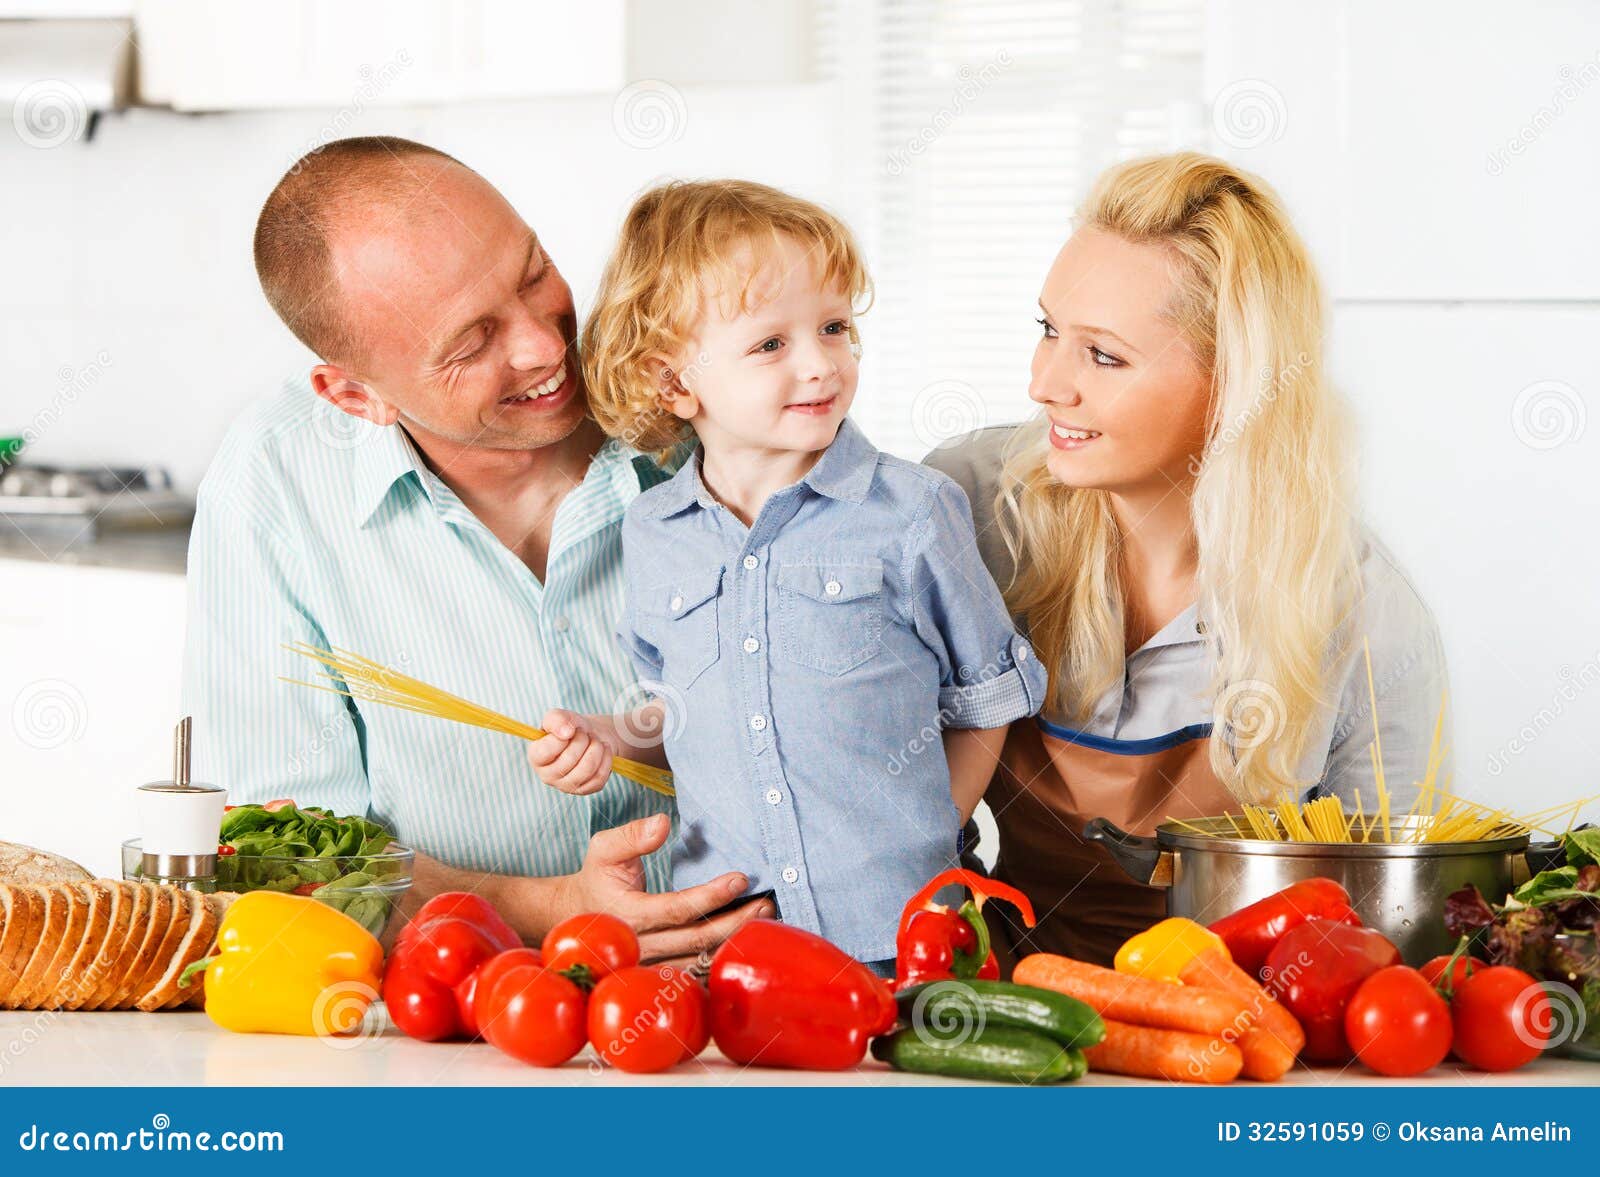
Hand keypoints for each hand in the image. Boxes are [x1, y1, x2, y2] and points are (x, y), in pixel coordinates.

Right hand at [527, 709, 613, 794]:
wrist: (591, 736)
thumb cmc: (570, 728)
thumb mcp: (560, 717)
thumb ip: (556, 719)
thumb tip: (566, 732)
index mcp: (536, 757)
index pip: (545, 751)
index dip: (563, 736)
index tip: (570, 729)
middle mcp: (547, 776)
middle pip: (570, 759)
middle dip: (583, 739)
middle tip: (585, 733)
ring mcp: (566, 786)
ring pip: (587, 769)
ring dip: (597, 748)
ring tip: (596, 741)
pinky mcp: (585, 790)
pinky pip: (599, 777)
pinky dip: (606, 759)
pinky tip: (604, 749)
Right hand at [559, 814, 775, 968]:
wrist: (576, 917)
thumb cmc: (597, 879)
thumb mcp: (604, 850)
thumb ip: (632, 836)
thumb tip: (662, 823)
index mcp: (628, 915)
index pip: (676, 909)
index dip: (710, 896)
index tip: (740, 879)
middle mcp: (641, 947)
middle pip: (698, 940)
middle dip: (736, 921)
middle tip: (766, 903)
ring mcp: (651, 965)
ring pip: (701, 959)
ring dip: (735, 940)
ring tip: (764, 919)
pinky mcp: (660, 973)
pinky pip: (697, 971)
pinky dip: (723, 957)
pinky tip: (744, 940)